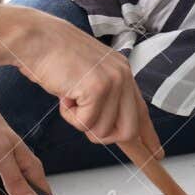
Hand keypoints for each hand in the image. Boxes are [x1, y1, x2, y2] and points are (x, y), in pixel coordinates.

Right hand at [16, 12, 162, 159]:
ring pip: (103, 131)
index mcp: (122, 72)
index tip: (158, 155)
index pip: (141, 111)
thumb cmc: (53, 57)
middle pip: (127, 131)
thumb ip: (105, 98)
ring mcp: (113, 81)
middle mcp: (123, 76)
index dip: (149, 137)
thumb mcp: (87, 77)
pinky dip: (69, 115)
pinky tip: (64, 94)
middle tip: (83, 118)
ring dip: (79, 120)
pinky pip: (86, 123)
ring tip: (69, 95)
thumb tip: (112, 128)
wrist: (36, 38)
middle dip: (103, 135)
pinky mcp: (98, 88)